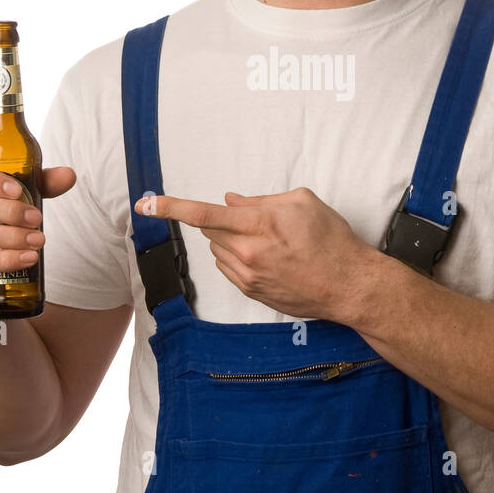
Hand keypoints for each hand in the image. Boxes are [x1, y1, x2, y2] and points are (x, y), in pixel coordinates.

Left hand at [134, 186, 371, 321]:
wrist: (348, 285)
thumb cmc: (332, 240)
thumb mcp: (302, 202)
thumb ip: (261, 200)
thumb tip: (231, 201)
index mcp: (258, 225)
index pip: (202, 214)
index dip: (170, 207)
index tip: (145, 203)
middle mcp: (247, 253)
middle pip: (209, 231)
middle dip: (222, 221)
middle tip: (254, 221)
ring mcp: (247, 276)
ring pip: (218, 251)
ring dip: (230, 240)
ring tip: (268, 242)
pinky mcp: (251, 292)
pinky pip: (229, 269)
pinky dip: (238, 258)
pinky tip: (267, 258)